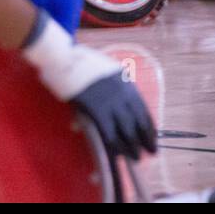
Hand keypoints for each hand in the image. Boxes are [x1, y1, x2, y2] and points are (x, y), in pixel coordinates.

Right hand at [23, 12, 156, 160]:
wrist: (60, 56)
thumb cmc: (76, 59)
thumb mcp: (101, 67)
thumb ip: (109, 82)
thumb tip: (114, 94)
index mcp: (125, 81)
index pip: (143, 109)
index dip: (150, 127)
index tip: (153, 138)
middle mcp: (122, 91)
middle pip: (138, 122)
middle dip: (145, 140)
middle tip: (150, 153)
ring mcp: (110, 100)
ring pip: (126, 130)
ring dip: (132, 146)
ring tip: (135, 157)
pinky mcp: (96, 108)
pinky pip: (108, 132)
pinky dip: (113, 145)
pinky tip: (115, 153)